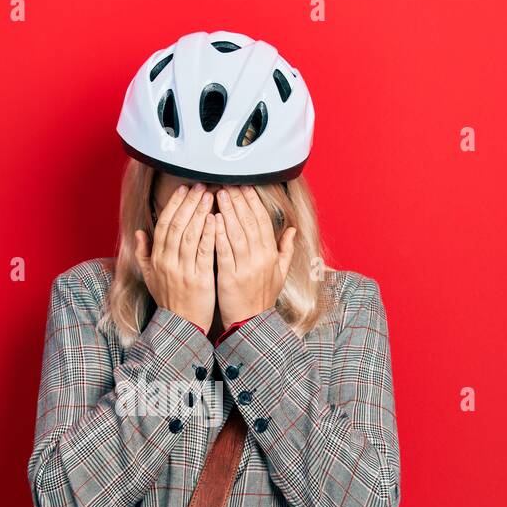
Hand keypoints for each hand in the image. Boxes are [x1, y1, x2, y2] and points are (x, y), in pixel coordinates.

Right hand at [134, 182, 216, 332]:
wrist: (180, 326)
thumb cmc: (169, 300)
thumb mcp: (150, 278)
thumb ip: (144, 254)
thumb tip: (139, 233)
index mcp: (157, 260)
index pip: (163, 226)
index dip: (173, 205)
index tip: (183, 189)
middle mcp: (167, 263)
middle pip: (177, 226)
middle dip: (189, 203)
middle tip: (200, 186)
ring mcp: (182, 271)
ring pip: (189, 235)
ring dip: (199, 213)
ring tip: (210, 196)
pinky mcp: (199, 279)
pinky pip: (203, 252)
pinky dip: (208, 234)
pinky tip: (216, 219)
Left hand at [214, 186, 295, 324]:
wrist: (251, 324)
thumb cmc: (262, 298)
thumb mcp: (280, 275)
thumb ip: (285, 250)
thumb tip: (292, 230)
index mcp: (271, 256)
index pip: (262, 222)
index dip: (254, 202)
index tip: (245, 186)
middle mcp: (260, 259)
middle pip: (250, 223)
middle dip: (239, 200)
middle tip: (228, 182)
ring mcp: (245, 268)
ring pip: (237, 233)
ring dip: (229, 211)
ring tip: (219, 193)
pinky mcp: (230, 277)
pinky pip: (225, 251)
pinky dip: (219, 234)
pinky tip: (213, 219)